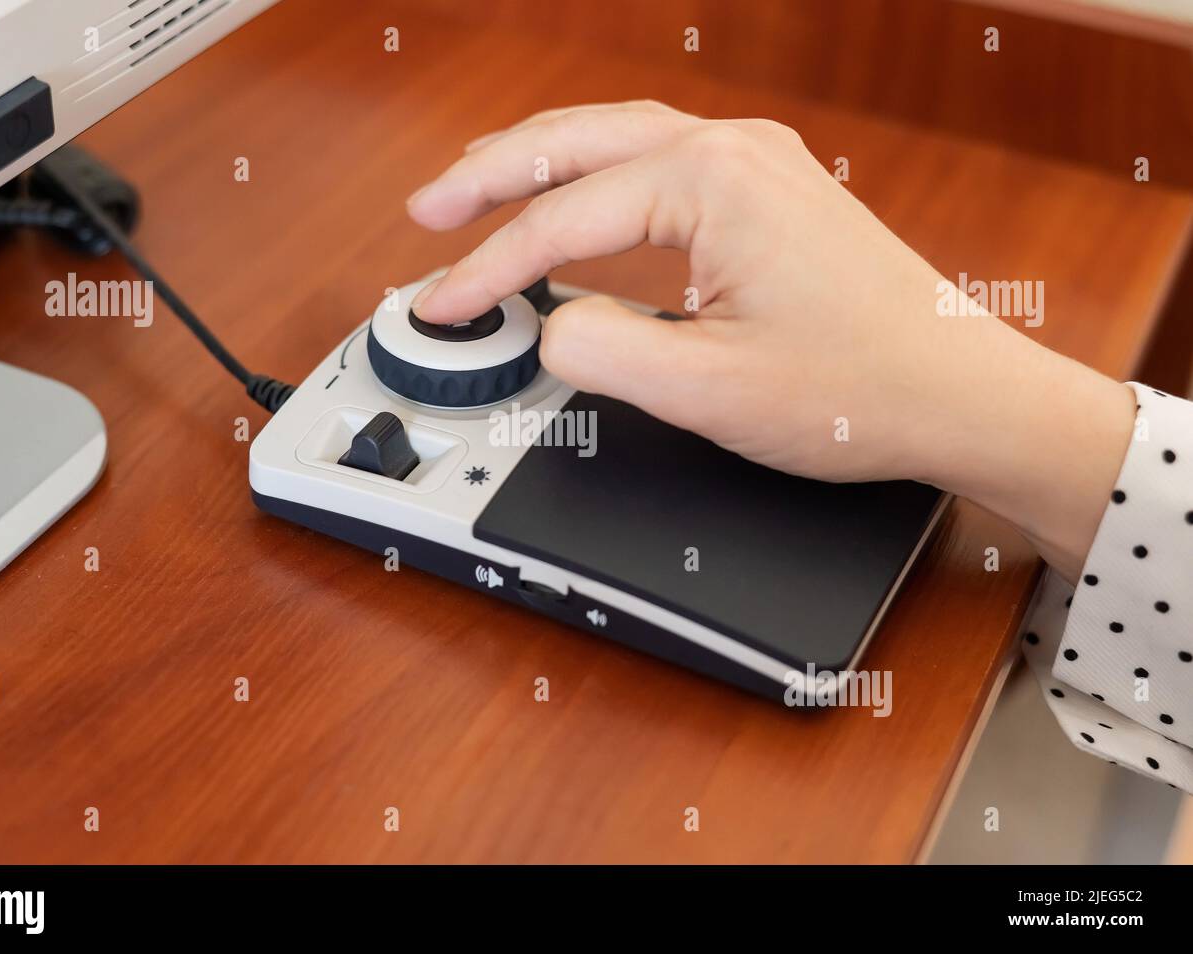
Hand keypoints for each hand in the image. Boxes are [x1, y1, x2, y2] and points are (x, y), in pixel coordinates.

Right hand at [406, 101, 1134, 579]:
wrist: (960, 394)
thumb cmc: (862, 388)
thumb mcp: (708, 391)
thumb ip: (602, 352)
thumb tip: (546, 328)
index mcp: (713, 181)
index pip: (562, 221)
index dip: (487, 270)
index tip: (441, 306)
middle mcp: (734, 150)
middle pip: (577, 143)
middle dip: (491, 176)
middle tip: (426, 212)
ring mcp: (757, 163)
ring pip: (616, 139)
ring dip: (541, 163)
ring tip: (475, 188)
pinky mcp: (770, 190)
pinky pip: (658, 159)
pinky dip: (597, 176)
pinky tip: (575, 198)